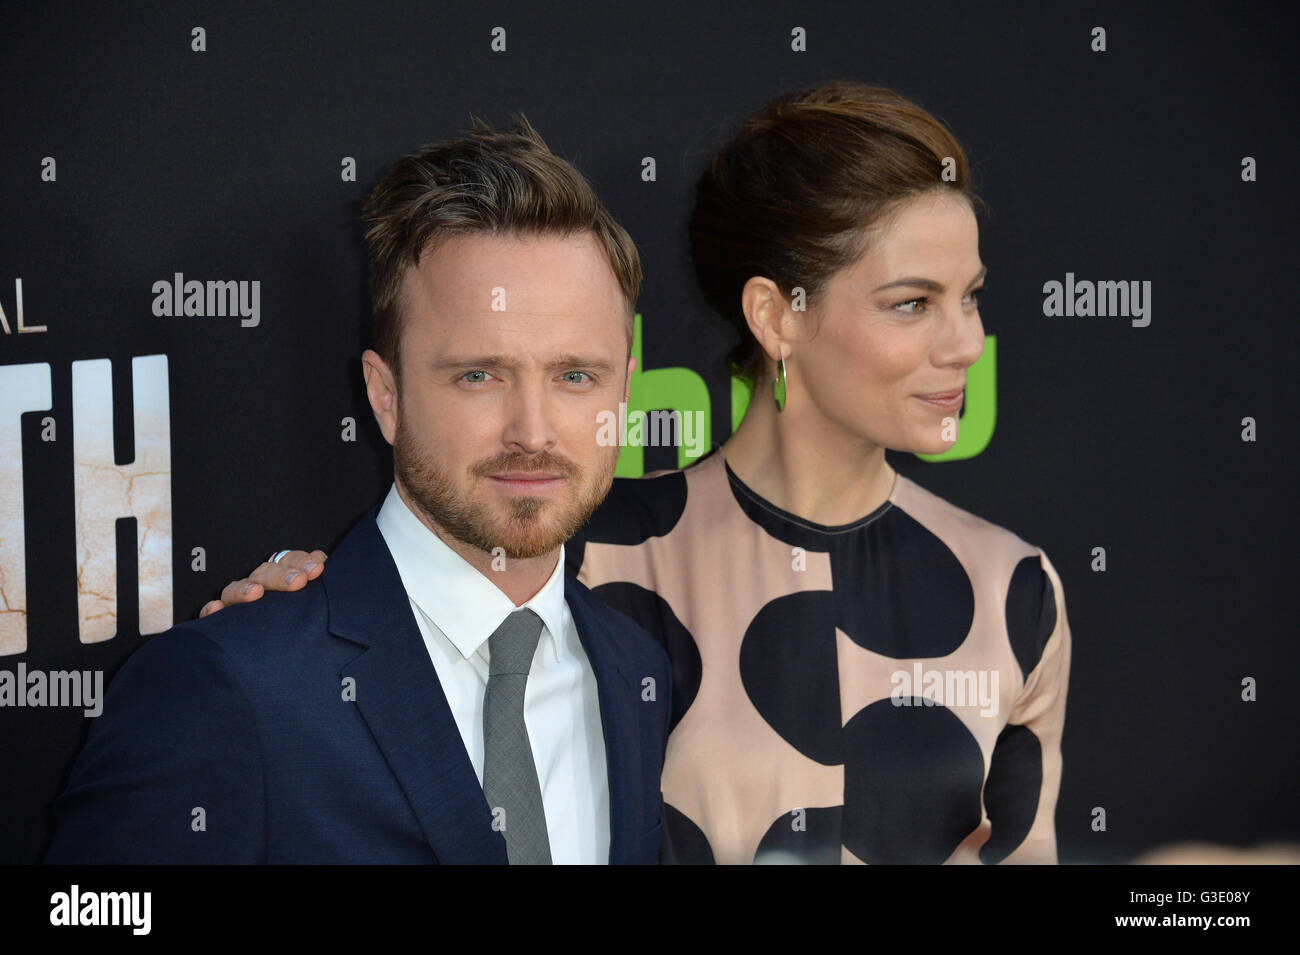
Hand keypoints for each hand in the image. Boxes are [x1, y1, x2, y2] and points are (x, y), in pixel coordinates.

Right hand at [198, 549, 328, 617]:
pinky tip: (216, 609)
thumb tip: (321, 561)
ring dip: (244, 589)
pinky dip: (211, 611)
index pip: (286, 560)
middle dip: (281, 575)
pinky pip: (211, 616)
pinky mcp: (220, 623)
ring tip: (256, 593)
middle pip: (263, 573)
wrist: (279, 660)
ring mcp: (237, 604)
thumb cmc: (300, 624)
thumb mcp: (311, 603)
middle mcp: (257, 587)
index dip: (300, 561)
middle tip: (299, 581)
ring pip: (234, 590)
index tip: (317, 568)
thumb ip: (314, 581)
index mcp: (279, 577)